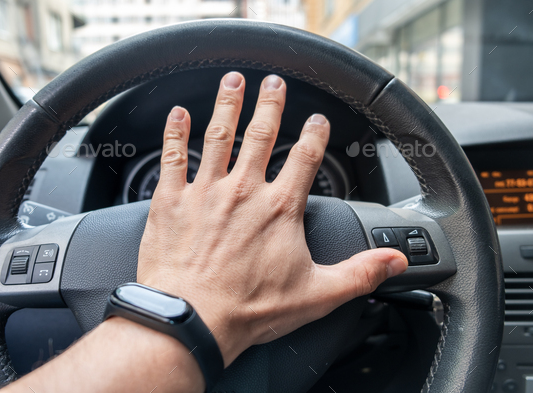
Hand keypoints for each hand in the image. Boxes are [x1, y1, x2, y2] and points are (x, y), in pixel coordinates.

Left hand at [137, 72, 407, 366]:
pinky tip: (178, 114)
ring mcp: (206, 191)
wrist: (191, 319)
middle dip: (271, 104)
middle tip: (275, 82)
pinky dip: (175, 133)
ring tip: (233, 81)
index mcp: (279, 208)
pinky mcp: (171, 201)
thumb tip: (395, 261)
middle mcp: (243, 190)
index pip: (305, 158)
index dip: (315, 134)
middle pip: (262, 134)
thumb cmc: (247, 309)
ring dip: (228, 105)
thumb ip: (359, 273)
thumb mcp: (316, 295)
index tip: (317, 119)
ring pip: (220, 135)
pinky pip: (173, 157)